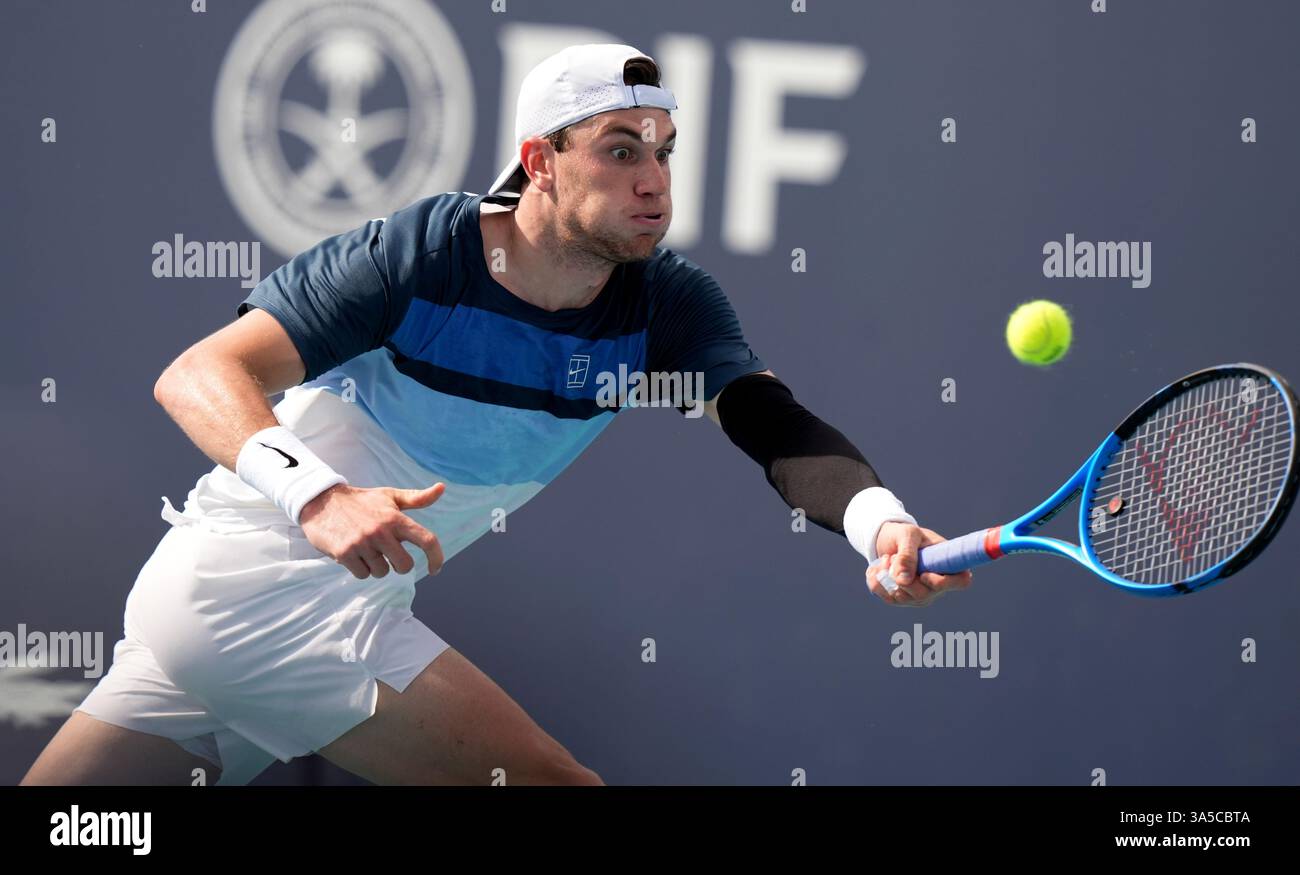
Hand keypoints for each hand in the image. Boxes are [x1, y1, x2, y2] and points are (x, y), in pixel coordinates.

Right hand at [299, 482, 445, 579]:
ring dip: (375, 566)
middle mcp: (381, 531)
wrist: (321, 501)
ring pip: (381, 572)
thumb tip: (442, 488)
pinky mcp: (345, 553)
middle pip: (405, 566)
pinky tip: (353, 553)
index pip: (427, 540)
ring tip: (365, 549)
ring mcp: (362, 543)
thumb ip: (417, 498)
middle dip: (399, 565)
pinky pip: (362, 574)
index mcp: (396, 518)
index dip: (437, 557)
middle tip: (389, 556)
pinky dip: (360, 568)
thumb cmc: (361, 501)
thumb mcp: (389, 496)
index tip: (435, 569)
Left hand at [865, 521, 972, 606]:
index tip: (924, 574)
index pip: (960, 582)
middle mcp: (937, 585)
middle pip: (924, 594)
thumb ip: (907, 555)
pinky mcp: (902, 599)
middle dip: (902, 575)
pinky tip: (879, 568)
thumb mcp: (907, 534)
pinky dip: (877, 581)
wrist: (887, 539)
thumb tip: (903, 581)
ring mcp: (920, 595)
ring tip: (886, 558)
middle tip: (894, 556)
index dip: (944, 582)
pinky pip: (887, 597)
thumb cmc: (905, 534)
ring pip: (903, 598)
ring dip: (887, 576)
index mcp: (948, 565)